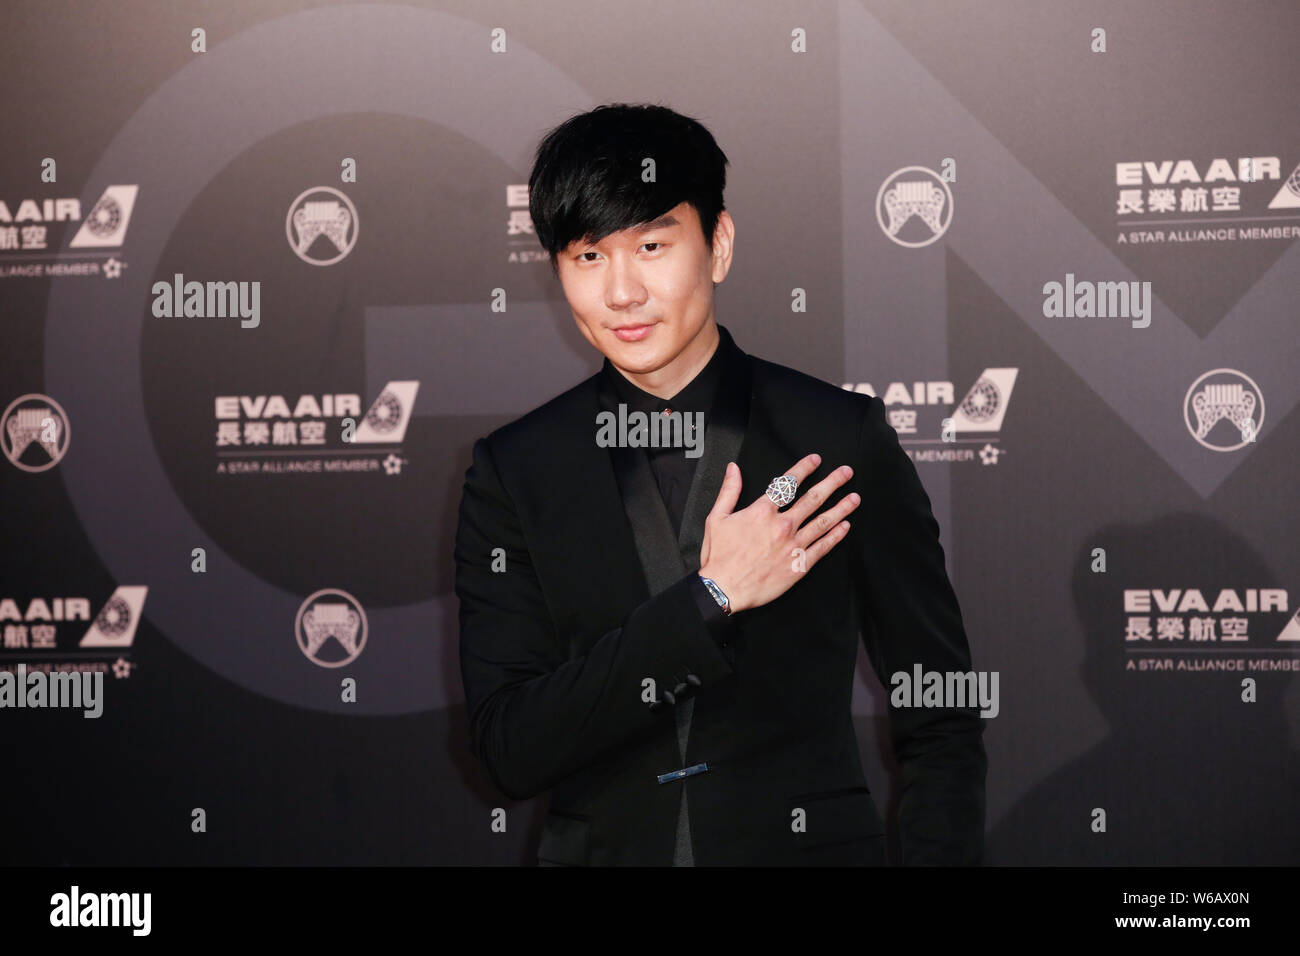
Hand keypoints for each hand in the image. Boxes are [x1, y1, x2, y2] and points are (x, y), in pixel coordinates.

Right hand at [697, 453, 859, 613]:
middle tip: (847, 472)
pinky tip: (845, 527)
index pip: (788, 483)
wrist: (724, 588)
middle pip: (813, 499)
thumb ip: (729, 491)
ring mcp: (793, 546)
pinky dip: (835, 536)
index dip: (804, 469)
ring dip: (841, 508)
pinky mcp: (799, 565)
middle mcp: (782, 526)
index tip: (817, 460)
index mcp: (762, 512)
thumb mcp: (716, 518)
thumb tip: (733, 468)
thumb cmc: (719, 556)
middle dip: (832, 483)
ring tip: (855, 498)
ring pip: (823, 522)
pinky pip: (822, 547)